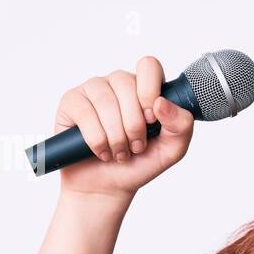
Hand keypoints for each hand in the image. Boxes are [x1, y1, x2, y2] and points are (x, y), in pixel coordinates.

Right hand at [55, 55, 195, 200]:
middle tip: (135, 146)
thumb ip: (181, 126)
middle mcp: (118, 83)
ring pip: (106, 101)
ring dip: (116, 136)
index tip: (151, 120)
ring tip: (119, 152)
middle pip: (127, 85)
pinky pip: (85, 113)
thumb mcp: (172, 150)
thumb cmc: (139, 164)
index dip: (150, 91)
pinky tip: (101, 151)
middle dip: (134, 125)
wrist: (108, 187)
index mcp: (145, 88)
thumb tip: (162, 103)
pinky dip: (97, 140)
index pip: (149, 66)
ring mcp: (93, 89)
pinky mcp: (72, 101)